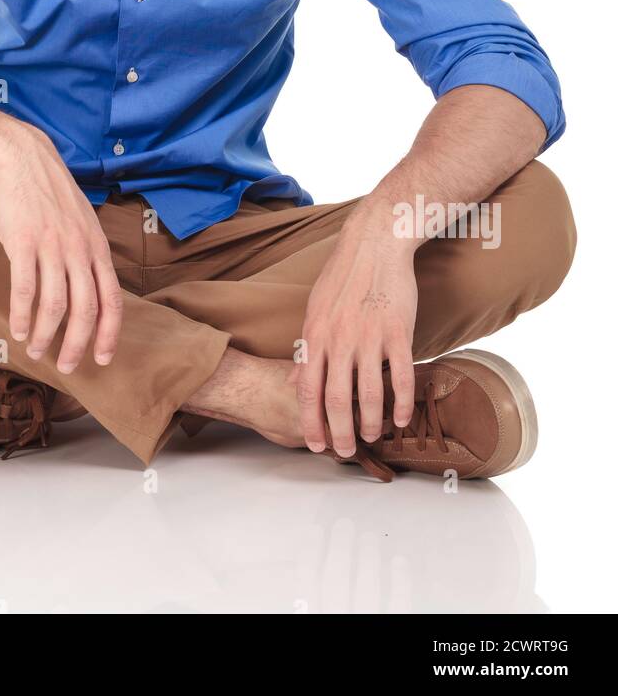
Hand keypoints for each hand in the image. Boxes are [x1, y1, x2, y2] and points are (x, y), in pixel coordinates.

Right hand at [0, 121, 123, 373]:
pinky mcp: (23, 242)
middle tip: (68, 367)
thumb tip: (91, 289)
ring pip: (55, 305)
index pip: (112, 299)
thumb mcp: (81, 221)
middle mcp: (79, 249)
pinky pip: (24, 289)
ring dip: (46, 335)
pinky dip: (22, 315)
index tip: (102, 358)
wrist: (21, 158)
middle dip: (78, 344)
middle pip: (85, 309)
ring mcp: (52, 246)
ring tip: (35, 350)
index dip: (108, 333)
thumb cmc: (49, 193)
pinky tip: (16, 329)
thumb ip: (87, 253)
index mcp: (96, 247)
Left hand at [287, 213, 418, 456]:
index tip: (315, 443)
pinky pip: (401, 377)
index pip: (308, 389)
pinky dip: (401, 403)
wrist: (375, 244)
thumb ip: (307, 345)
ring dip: (369, 422)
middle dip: (338, 432)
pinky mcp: (398, 332)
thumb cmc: (343, 276)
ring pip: (369, 394)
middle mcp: (339, 339)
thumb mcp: (315, 308)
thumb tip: (293, 377)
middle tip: (342, 451)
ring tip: (369, 436)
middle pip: (336, 399)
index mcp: (316, 334)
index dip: (310, 420)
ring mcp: (369, 337)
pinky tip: (401, 418)